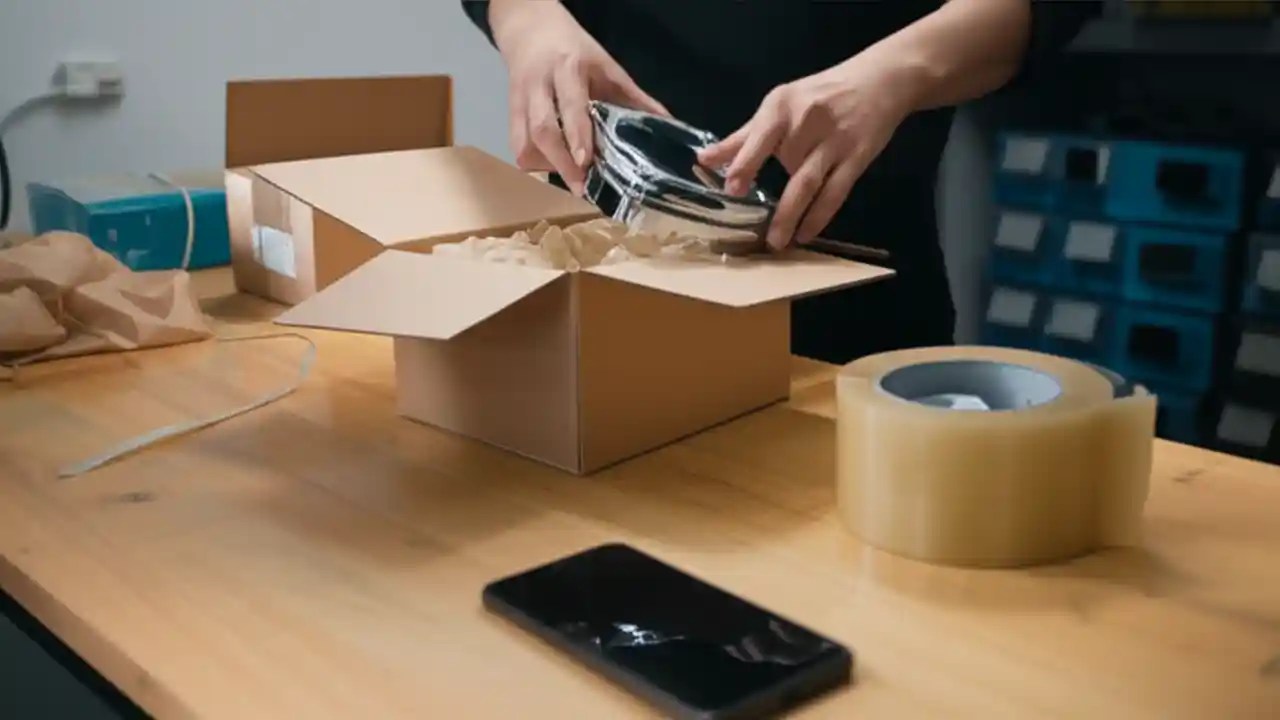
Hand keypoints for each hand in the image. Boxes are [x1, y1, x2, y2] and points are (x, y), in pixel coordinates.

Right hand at [491, 1, 667, 194]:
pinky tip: (553, 166)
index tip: (586, 162)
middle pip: (542, 129)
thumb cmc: (575, 50)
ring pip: (524, 141)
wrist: (530, 30)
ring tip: (570, 180)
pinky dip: (534, 161)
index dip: (576, 135)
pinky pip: (517, 144)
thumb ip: (634, 97)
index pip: (570, 105)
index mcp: (567, 69)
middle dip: (561, 162)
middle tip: (581, 187)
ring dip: (546, 165)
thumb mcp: (607, 66)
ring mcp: (520, 100)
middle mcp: (539, 85)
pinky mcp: (510, 111)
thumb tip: (667, 124)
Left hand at [697, 56, 916, 250]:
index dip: (745, 164)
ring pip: (809, 184)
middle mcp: (807, 121)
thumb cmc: (821, 94)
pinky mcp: (857, 157)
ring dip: (792, 216)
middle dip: (774, 202)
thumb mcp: (781, 106)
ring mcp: (834, 141)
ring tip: (777, 242)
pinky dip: (819, 216)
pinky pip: (835, 192)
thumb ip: (743, 137)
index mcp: (782, 106)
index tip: (731, 189)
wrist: (881, 80)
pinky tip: (806, 234)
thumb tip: (704, 159)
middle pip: (787, 165)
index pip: (760, 137)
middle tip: (758, 233)